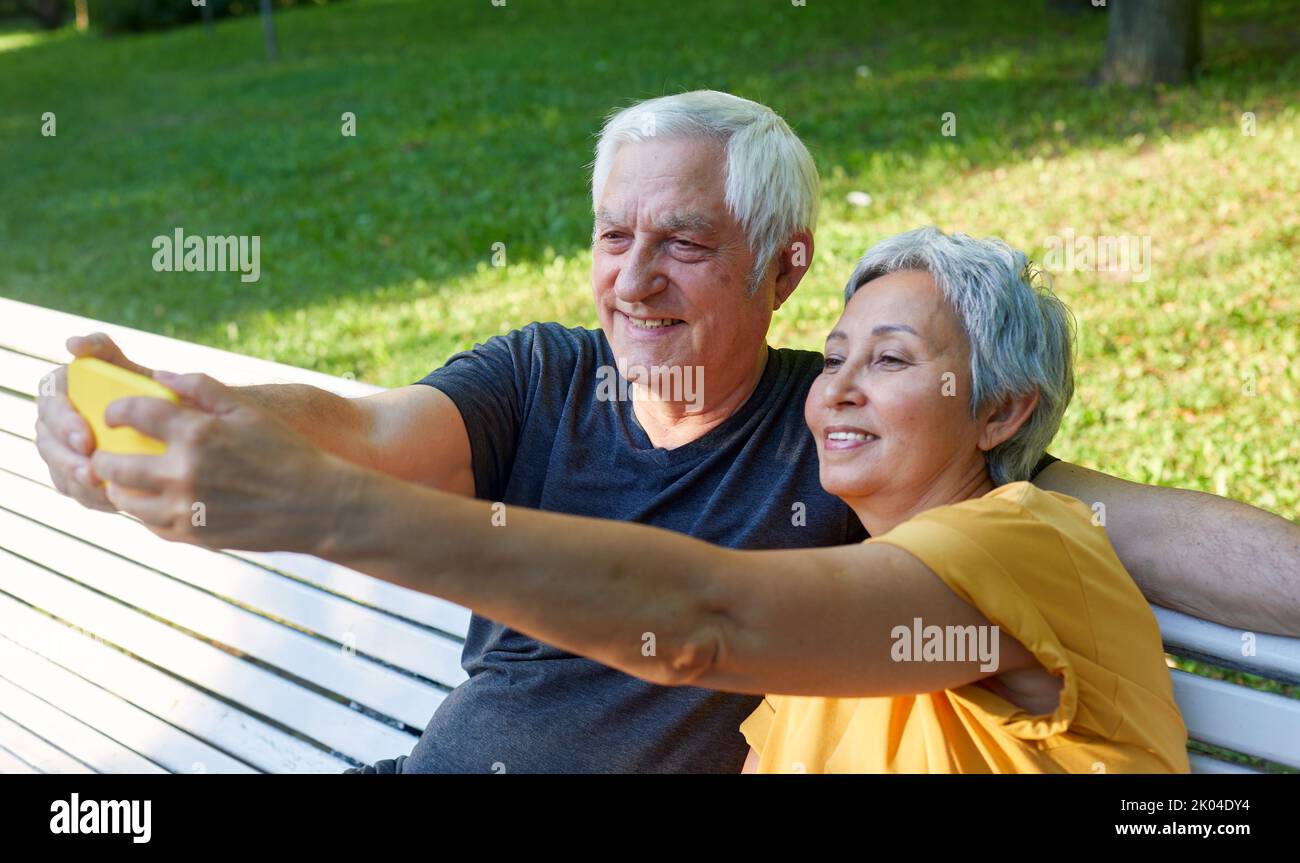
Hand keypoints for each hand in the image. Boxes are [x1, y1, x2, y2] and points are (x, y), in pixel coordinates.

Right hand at [34, 333, 153, 510]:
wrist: (170, 427)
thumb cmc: (145, 392)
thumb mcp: (129, 368)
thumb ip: (103, 350)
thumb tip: (73, 344)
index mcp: (61, 392)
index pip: (50, 405)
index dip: (62, 422)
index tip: (85, 437)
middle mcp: (55, 422)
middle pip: (48, 443)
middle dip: (67, 459)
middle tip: (92, 470)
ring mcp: (63, 451)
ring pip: (59, 469)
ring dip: (78, 481)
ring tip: (103, 488)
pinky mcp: (76, 475)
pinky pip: (75, 490)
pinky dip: (91, 496)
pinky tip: (112, 500)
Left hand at [90, 370, 357, 552]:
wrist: (316, 504)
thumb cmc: (285, 452)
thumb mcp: (248, 411)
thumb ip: (203, 387)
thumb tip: (161, 376)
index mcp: (197, 433)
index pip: (132, 414)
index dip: (115, 411)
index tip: (116, 415)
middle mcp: (184, 471)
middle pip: (112, 463)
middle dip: (104, 455)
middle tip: (109, 452)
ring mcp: (185, 508)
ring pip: (124, 499)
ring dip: (120, 487)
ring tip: (130, 479)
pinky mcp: (192, 535)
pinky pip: (149, 524)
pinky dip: (146, 512)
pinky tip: (159, 501)